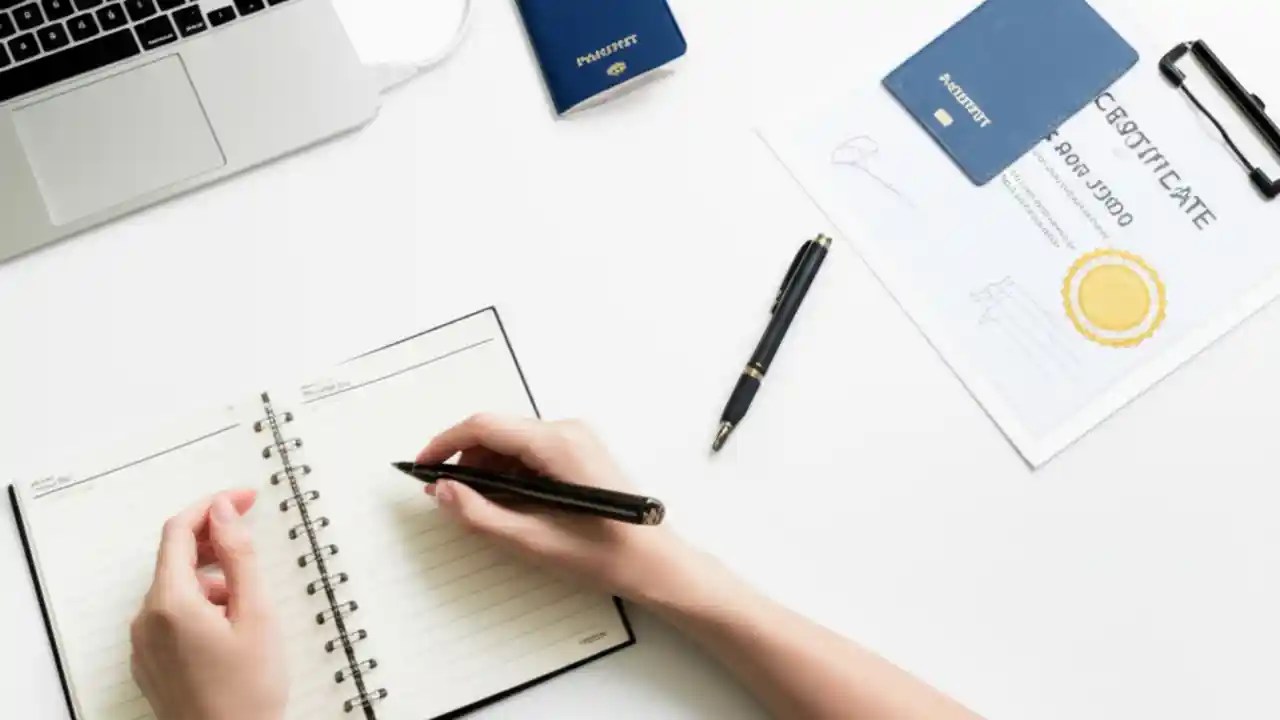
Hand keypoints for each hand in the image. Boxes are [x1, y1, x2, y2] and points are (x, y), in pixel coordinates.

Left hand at [131, 490, 286, 719]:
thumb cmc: (248, 693)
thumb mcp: (256, 614)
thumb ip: (239, 556)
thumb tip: (223, 512)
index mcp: (170, 603)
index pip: (179, 532)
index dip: (212, 506)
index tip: (243, 497)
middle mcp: (147, 620)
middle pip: (174, 558)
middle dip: (213, 538)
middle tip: (251, 529)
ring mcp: (144, 644)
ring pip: (175, 588)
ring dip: (209, 577)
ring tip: (248, 600)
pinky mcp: (150, 662)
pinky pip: (169, 616)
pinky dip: (199, 604)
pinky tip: (229, 624)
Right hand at [417, 414, 702, 605]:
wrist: (657, 563)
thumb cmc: (606, 554)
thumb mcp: (533, 541)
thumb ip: (480, 515)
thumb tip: (441, 491)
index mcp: (558, 444)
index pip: (485, 426)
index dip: (445, 443)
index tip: (422, 466)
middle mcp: (568, 431)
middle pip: (497, 432)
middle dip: (466, 462)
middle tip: (447, 498)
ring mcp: (577, 439)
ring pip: (511, 443)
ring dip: (488, 470)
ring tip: (481, 509)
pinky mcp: (580, 451)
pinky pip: (531, 452)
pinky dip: (510, 473)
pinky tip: (510, 505)